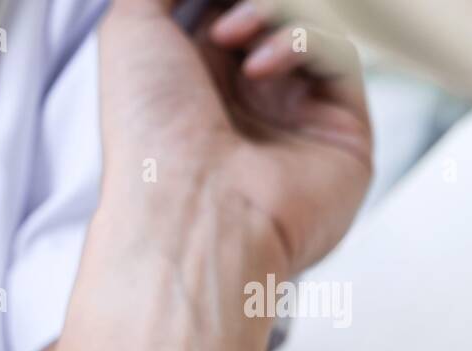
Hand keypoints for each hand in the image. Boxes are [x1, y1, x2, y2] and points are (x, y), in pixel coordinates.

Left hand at [98, 0, 373, 276]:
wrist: (189, 209)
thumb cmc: (148, 133)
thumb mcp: (129, 31)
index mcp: (188, 85)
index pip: (220, 13)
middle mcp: (241, 103)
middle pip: (268, 17)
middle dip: (248, 4)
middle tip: (224, 14)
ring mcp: (293, 116)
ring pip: (307, 25)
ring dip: (270, 12)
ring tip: (232, 34)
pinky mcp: (342, 129)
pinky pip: (338, 55)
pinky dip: (303, 41)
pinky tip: (263, 65)